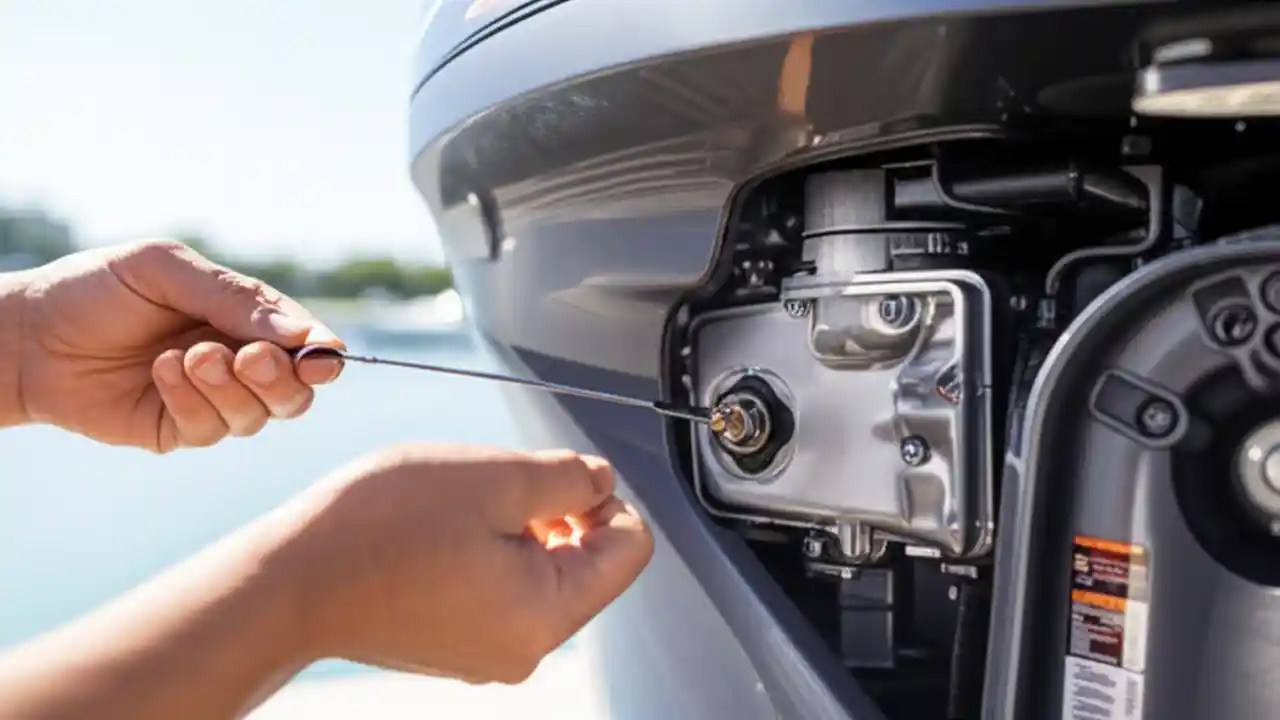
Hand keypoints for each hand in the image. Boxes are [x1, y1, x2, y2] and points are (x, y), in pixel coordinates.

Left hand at [10, 240, 344, 451]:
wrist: (28, 334)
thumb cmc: (98, 289)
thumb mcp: (167, 270)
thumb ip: (235, 299)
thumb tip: (304, 335)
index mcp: (245, 318)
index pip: (305, 342)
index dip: (321, 353)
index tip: (323, 355)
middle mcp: (238, 362)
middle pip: (296, 392)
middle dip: (282, 378)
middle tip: (248, 357)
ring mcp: (211, 400)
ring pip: (258, 416)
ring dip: (230, 388)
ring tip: (188, 356)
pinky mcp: (179, 430)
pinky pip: (210, 430)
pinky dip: (191, 399)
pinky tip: (160, 372)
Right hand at [274, 444, 654, 682]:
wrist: (289, 580)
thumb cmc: (382, 527)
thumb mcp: (495, 477)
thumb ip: (567, 477)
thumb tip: (600, 481)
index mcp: (547, 616)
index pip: (631, 548)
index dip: (604, 496)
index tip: (557, 476)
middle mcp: (524, 649)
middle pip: (589, 562)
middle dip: (559, 513)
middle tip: (500, 485)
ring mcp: (487, 651)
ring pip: (542, 571)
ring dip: (519, 527)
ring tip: (462, 507)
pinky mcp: (455, 642)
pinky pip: (500, 588)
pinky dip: (486, 550)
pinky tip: (442, 531)